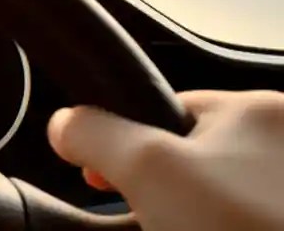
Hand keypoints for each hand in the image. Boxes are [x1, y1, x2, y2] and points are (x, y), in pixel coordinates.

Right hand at [48, 90, 283, 230]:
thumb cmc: (241, 230)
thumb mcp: (149, 170)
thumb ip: (97, 134)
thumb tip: (65, 124)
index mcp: (262, 110)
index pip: (170, 111)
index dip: (127, 147)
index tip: (105, 184)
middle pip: (198, 162)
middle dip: (164, 195)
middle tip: (154, 223)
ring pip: (222, 203)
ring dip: (192, 221)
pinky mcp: (282, 221)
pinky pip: (245, 221)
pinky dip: (221, 229)